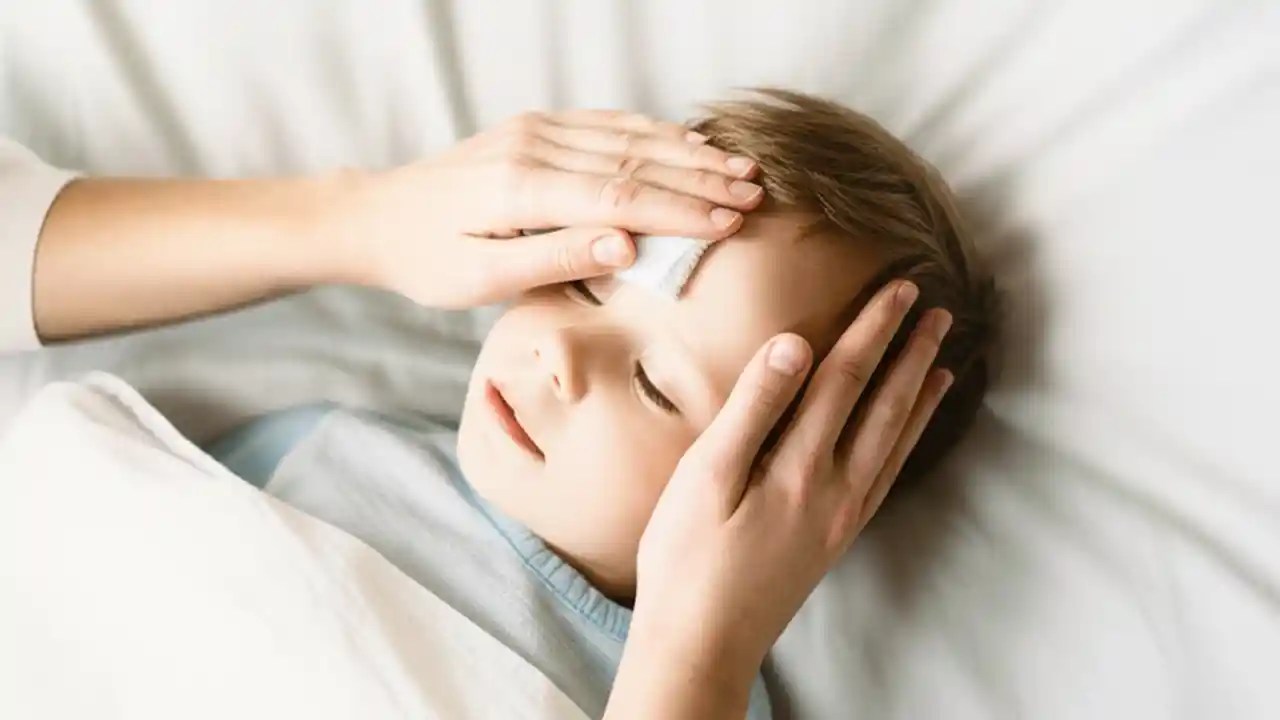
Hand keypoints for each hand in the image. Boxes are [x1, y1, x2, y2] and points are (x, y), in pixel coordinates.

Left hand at [331, 110, 763, 307]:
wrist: (380, 217)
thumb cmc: (429, 261)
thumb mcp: (482, 279)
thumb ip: (556, 258)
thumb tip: (627, 247)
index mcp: (521, 188)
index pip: (621, 197)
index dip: (681, 212)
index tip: (732, 224)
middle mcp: (533, 146)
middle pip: (634, 160)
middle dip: (700, 180)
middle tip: (755, 197)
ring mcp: (535, 129)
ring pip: (627, 136)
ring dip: (687, 154)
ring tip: (740, 170)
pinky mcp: (535, 127)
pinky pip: (606, 124)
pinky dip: (653, 134)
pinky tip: (688, 145)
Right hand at [608, 281, 952, 718]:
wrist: (701, 642)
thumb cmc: (688, 559)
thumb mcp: (707, 477)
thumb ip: (753, 408)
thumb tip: (794, 345)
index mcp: (799, 466)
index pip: (844, 378)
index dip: (872, 329)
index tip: (898, 289)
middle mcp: (834, 489)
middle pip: (881, 404)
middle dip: (910, 353)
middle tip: (936, 310)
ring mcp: (841, 517)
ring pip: (894, 441)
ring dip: (919, 395)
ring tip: (942, 362)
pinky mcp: (836, 538)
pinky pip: (886, 477)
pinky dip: (905, 444)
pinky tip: (906, 431)